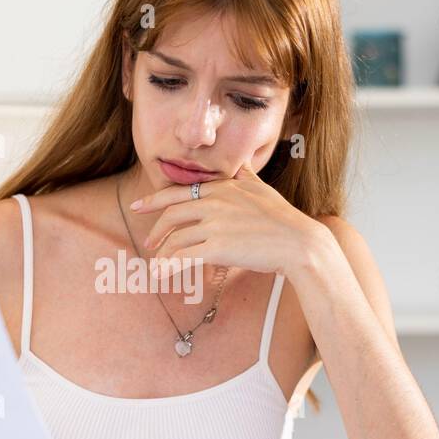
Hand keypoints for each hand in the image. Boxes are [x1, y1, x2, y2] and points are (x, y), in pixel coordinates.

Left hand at [131, 163, 327, 277]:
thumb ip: (247, 176)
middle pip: (172, 214)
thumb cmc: (284, 219)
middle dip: (156, 229)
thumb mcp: (263, 190)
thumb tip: (242, 162)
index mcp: (223, 188)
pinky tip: (161, 276)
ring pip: (176, 238)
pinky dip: (168, 267)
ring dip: (163, 254)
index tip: (139, 207)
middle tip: (149, 243)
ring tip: (159, 266)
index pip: (180, 191)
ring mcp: (215, 224)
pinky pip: (183, 257)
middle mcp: (215, 202)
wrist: (299, 243)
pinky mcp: (217, 247)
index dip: (155, 200)